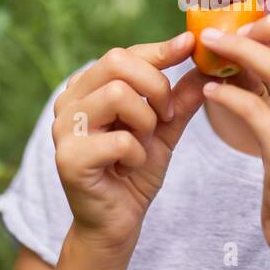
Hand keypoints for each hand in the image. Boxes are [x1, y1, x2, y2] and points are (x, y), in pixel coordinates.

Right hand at [51, 31, 205, 256]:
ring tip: (142, 145)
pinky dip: (136, 154)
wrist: (116, 224)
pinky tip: (129, 168)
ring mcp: (63, 129)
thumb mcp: (164, 129)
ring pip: (117, 95)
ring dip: (145, 122)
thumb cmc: (134, 172)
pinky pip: (119, 139)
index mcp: (86, 88)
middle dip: (156, 87)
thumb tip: (206, 65)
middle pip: (116, 62)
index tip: (189, 45)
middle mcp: (68, 102)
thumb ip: (180, 99)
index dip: (159, 50)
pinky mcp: (68, 158)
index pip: (123, 54)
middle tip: (165, 117)